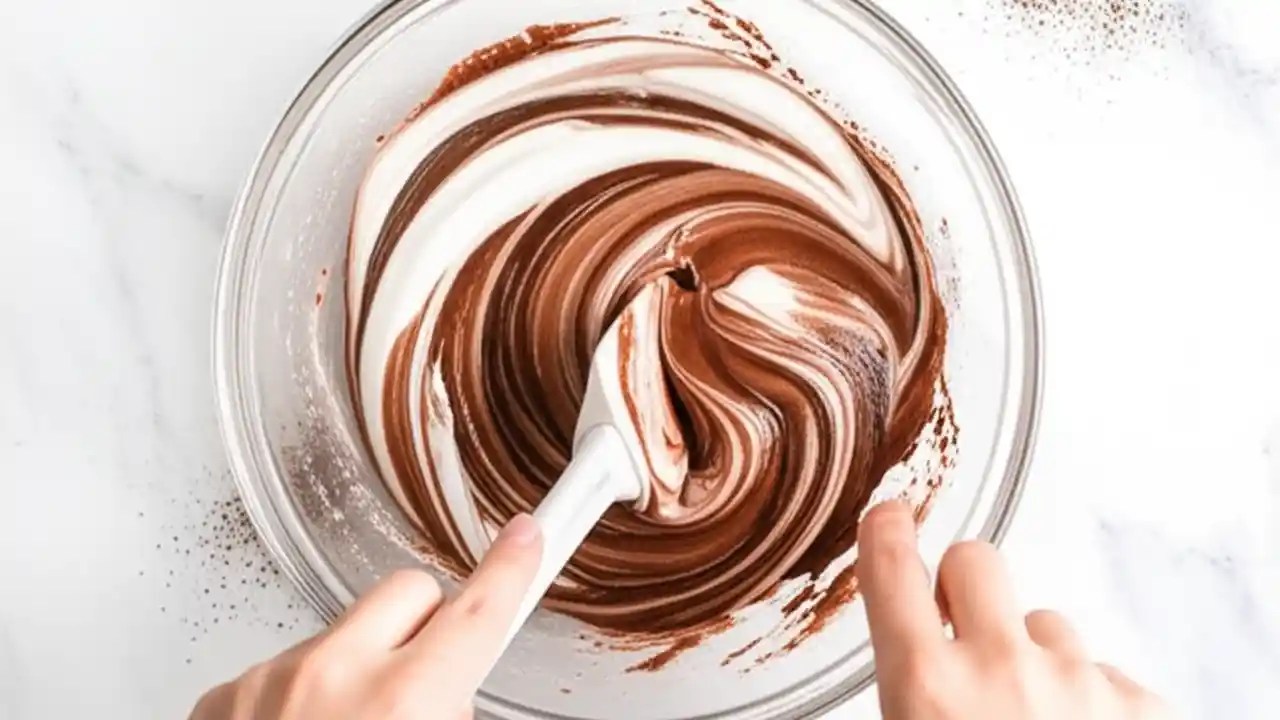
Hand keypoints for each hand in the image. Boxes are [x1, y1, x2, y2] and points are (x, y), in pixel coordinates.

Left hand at [189, 514, 541, 719]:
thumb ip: (454, 714)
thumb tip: (458, 698)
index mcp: (401, 706)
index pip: (478, 610)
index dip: (512, 569)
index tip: (526, 538)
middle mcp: (332, 678)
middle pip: (408, 593)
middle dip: (428, 626)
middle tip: (429, 684)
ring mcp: (268, 683)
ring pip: (343, 631)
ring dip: (360, 669)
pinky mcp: (221, 699)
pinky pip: (284, 665)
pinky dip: (302, 696)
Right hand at [857, 502, 1171, 719]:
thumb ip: (909, 692)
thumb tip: (907, 667)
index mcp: (929, 689)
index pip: (892, 571)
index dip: (887, 533)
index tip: (891, 516)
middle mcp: (1003, 670)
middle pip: (976, 562)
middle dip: (966, 585)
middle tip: (964, 633)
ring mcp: (1080, 684)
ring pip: (1048, 627)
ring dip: (1036, 660)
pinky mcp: (1145, 705)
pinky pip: (1108, 678)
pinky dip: (1095, 704)